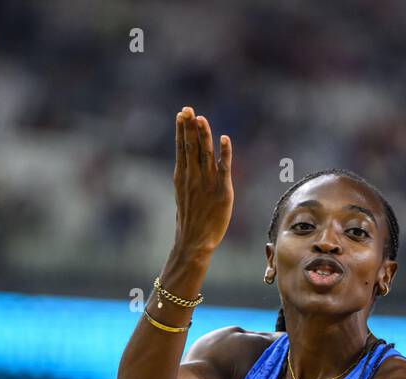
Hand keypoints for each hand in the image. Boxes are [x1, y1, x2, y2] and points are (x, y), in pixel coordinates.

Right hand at [173, 106, 232, 256]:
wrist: (194, 242)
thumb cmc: (190, 222)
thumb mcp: (183, 195)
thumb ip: (187, 179)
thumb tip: (186, 165)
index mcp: (182, 177)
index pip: (181, 148)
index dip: (181, 130)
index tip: (181, 113)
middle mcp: (193, 177)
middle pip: (190, 146)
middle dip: (188, 127)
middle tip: (187, 109)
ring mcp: (206, 183)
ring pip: (205, 153)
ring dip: (203, 135)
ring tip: (201, 118)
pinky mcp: (222, 191)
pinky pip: (224, 168)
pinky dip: (224, 153)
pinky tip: (224, 138)